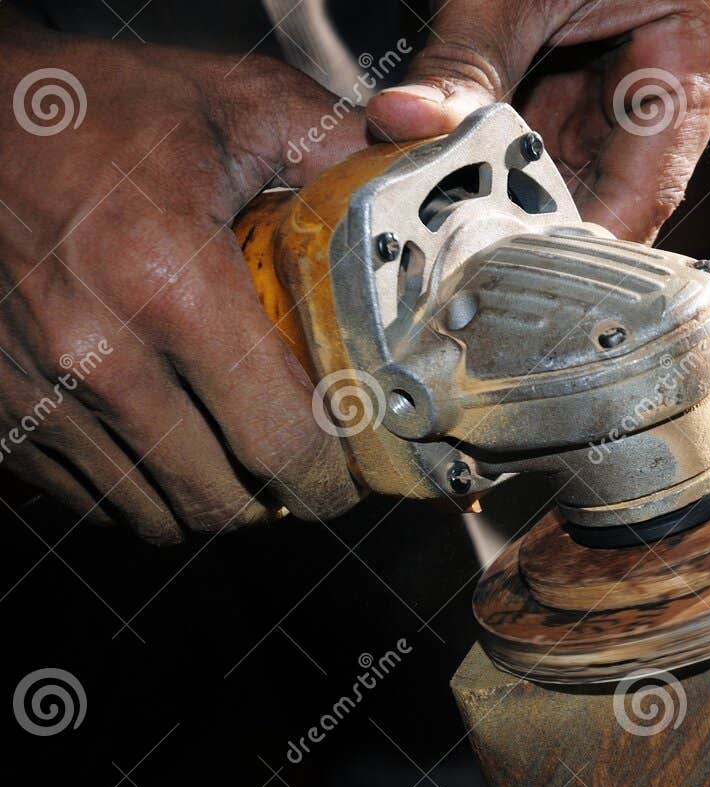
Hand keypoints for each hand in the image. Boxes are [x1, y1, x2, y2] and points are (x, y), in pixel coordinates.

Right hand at [0, 17, 369, 542]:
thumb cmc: (86, 103)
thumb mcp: (229, 103)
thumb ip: (337, 148)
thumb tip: (425, 164)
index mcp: (171, 286)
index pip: (283, 444)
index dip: (335, 477)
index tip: (357, 468)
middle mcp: (98, 355)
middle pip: (223, 500)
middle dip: (282, 496)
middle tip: (311, 468)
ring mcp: (36, 392)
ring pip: (155, 513)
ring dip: (212, 498)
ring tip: (242, 456)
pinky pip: (88, 499)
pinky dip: (139, 488)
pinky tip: (168, 440)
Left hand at [367, 0, 709, 242]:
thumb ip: (462, 66)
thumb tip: (401, 129)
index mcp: (699, 41)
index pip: (650, 187)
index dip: (586, 238)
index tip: (525, 272)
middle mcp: (686, 66)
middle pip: (618, 184)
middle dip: (544, 214)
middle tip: (477, 255)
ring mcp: (649, 69)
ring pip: (587, 165)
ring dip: (523, 188)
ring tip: (464, 216)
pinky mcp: (608, 66)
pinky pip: (563, 130)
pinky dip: (515, 150)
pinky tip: (471, 171)